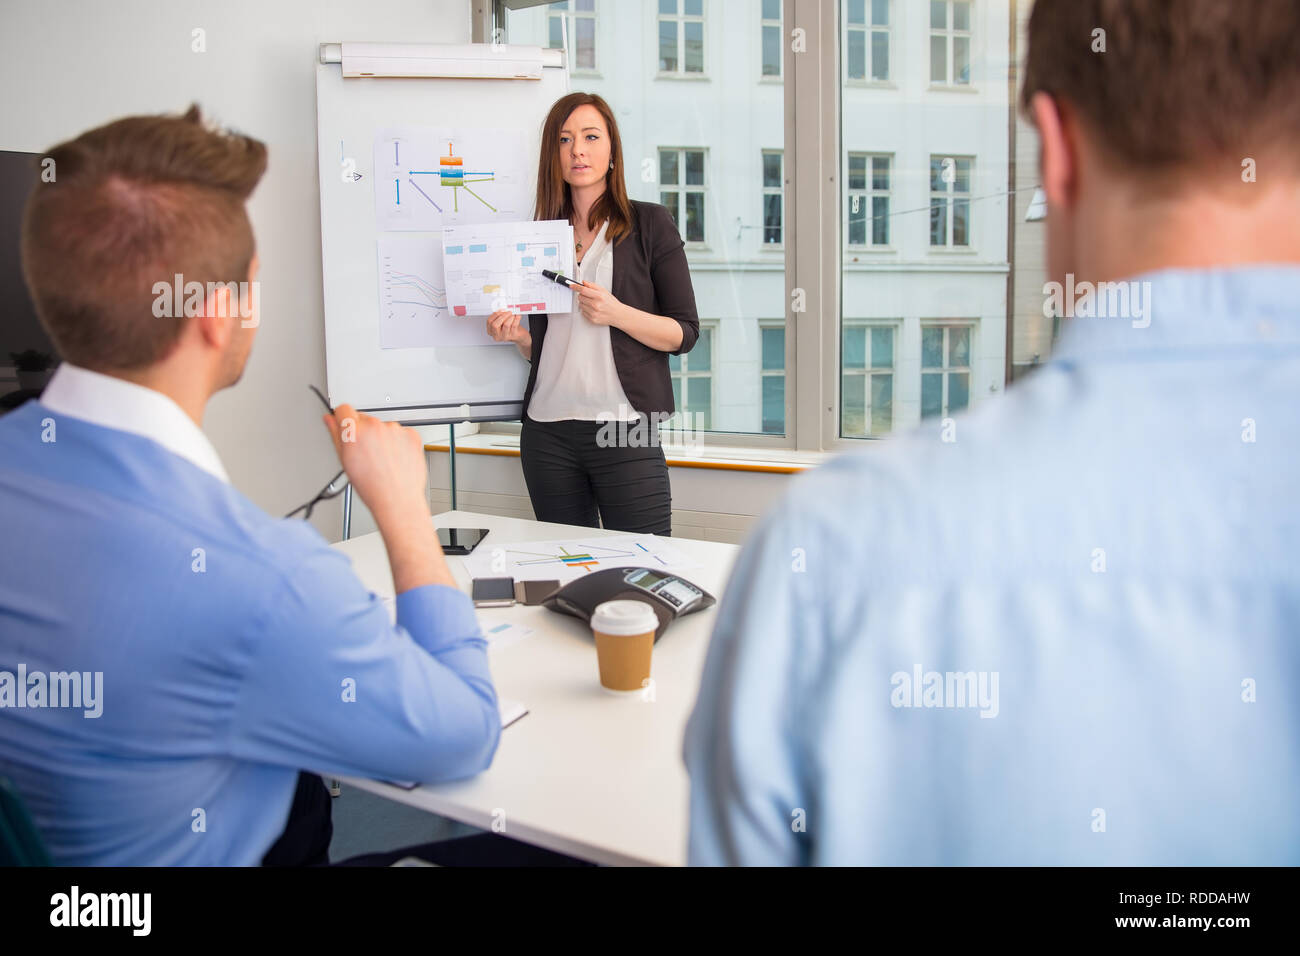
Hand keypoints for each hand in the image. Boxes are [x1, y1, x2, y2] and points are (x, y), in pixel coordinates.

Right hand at [321, 403, 428, 528]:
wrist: (397, 499)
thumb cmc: (371, 486)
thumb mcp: (345, 461)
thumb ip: (335, 435)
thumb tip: (329, 420)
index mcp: (354, 432)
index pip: (343, 409)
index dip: (342, 418)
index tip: (345, 425)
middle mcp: (375, 426)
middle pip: (364, 418)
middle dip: (362, 431)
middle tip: (366, 453)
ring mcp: (395, 430)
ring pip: (383, 426)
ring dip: (381, 437)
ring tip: (382, 460)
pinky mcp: (411, 434)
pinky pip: (401, 432)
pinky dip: (398, 442)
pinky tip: (395, 458)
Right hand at [486, 309, 527, 342]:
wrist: (518, 335)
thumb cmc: (509, 327)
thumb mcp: (501, 321)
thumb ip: (500, 315)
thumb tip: (502, 308)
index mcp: (491, 330)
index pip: (489, 321)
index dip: (495, 314)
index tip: (501, 309)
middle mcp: (496, 335)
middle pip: (495, 325)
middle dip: (502, 316)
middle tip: (508, 312)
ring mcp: (504, 336)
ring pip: (506, 325)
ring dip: (510, 317)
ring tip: (513, 314)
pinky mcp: (513, 335)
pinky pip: (514, 325)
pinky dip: (516, 318)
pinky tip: (518, 315)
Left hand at [574, 281, 623, 327]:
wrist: (617, 315)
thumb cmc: (611, 303)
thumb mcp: (604, 291)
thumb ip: (593, 286)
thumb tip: (584, 283)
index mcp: (599, 296)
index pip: (583, 290)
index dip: (576, 287)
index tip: (572, 286)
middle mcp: (596, 305)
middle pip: (580, 297)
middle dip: (582, 295)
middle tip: (589, 296)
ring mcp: (593, 313)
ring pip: (580, 305)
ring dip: (584, 303)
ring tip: (592, 303)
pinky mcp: (592, 319)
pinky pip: (583, 312)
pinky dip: (586, 310)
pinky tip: (593, 309)